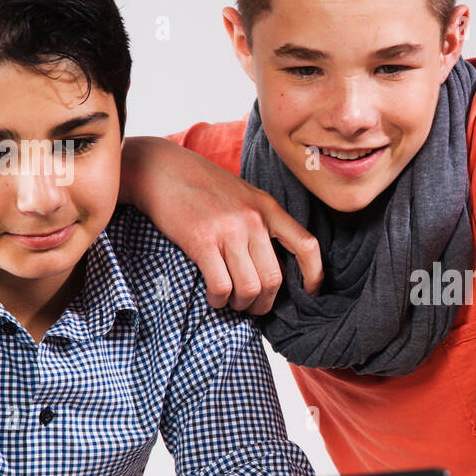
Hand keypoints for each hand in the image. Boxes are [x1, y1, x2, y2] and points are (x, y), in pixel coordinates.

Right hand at [120, 136, 322, 313]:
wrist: (161, 169)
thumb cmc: (202, 186)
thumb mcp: (244, 196)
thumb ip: (262, 224)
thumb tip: (275, 265)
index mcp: (268, 208)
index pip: (306, 246)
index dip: (314, 276)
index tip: (309, 293)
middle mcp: (253, 219)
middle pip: (275, 279)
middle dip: (265, 302)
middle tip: (253, 306)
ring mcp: (228, 230)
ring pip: (249, 288)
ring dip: (241, 305)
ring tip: (232, 303)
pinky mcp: (202, 241)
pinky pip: (221, 286)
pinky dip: (219, 300)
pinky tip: (214, 297)